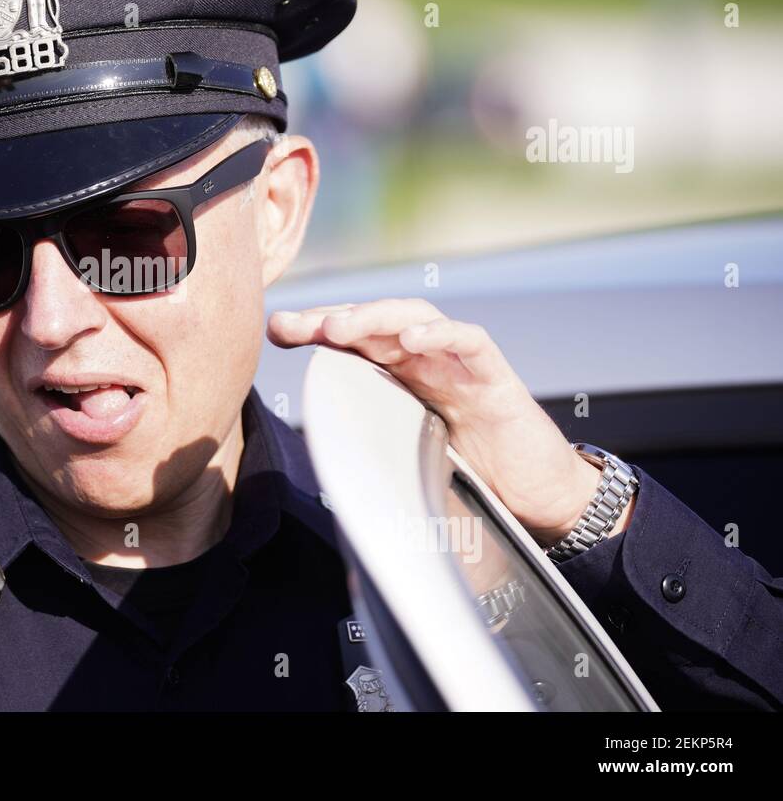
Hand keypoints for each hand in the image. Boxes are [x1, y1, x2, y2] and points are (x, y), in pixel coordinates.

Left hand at [269, 299, 619, 544]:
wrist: (539, 499)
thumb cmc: (475, 478)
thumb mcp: (407, 459)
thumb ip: (370, 447)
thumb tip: (318, 460)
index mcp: (403, 378)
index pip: (356, 342)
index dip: (318, 330)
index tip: (278, 330)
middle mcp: (429, 363)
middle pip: (376, 324)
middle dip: (333, 318)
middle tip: (293, 325)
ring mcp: (462, 367)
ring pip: (417, 319)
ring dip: (375, 318)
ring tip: (339, 328)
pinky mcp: (497, 381)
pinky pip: (471, 343)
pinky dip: (442, 335)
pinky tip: (414, 341)